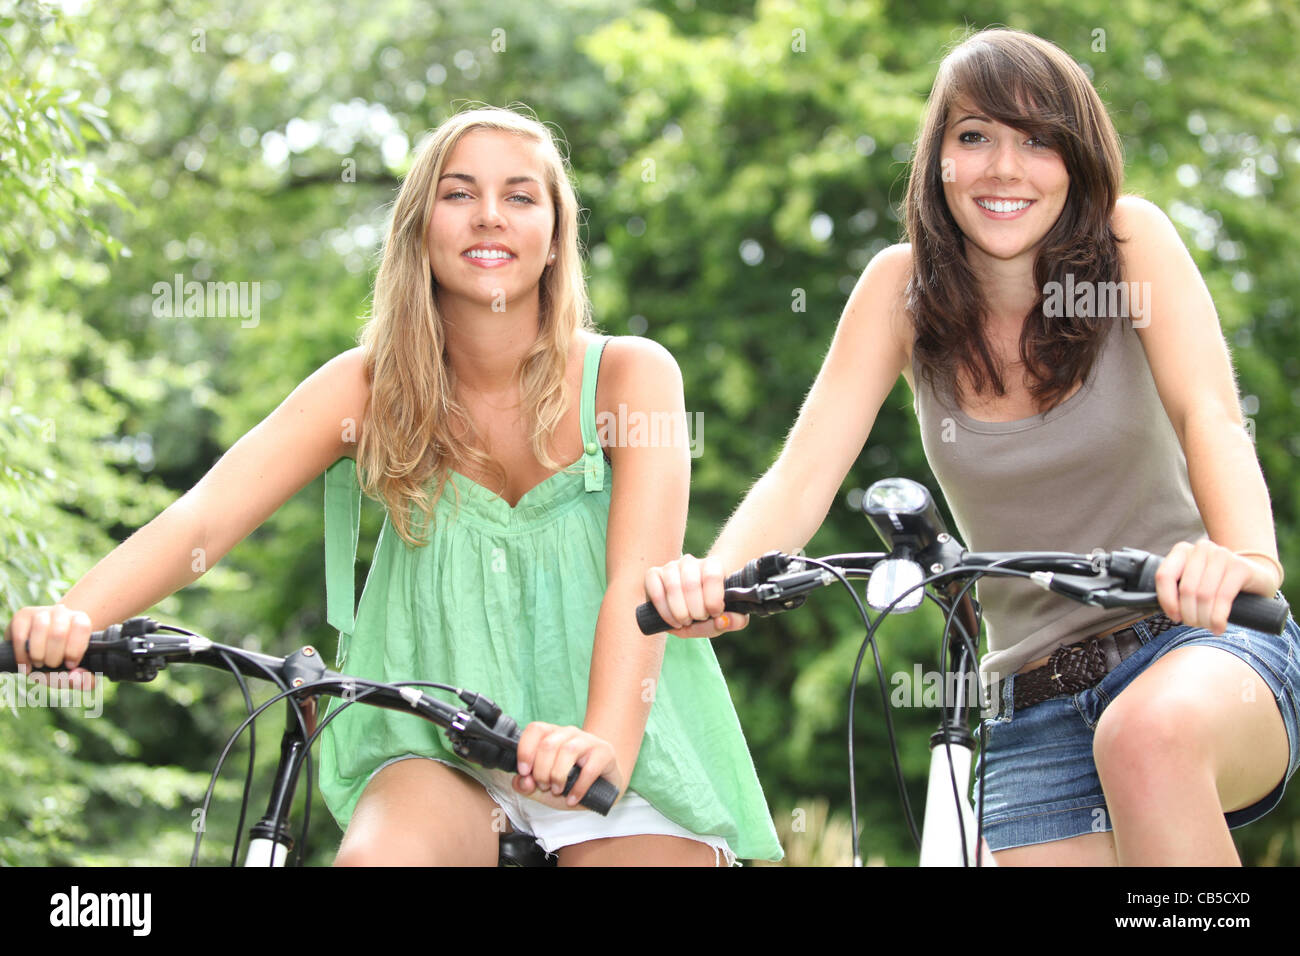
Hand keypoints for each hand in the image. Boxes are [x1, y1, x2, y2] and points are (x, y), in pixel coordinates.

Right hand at [4, 604, 95, 689]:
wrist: (40, 646)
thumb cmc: (62, 659)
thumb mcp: (77, 672)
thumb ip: (84, 679)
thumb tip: (74, 676)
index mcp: (80, 620)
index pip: (82, 627)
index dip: (75, 649)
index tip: (70, 664)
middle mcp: (62, 612)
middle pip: (59, 632)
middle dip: (54, 657)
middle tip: (52, 665)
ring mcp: (40, 613)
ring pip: (40, 629)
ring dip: (38, 654)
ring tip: (39, 663)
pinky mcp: (21, 617)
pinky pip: (20, 636)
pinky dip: (23, 656)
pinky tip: (26, 666)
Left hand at [513, 722, 624, 810]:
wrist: (605, 784)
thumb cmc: (572, 782)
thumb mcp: (544, 788)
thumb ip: (527, 786)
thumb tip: (522, 781)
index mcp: (553, 735)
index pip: (535, 729)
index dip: (525, 750)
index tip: (525, 772)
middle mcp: (570, 734)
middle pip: (548, 744)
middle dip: (541, 771)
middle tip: (545, 786)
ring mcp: (589, 741)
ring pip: (568, 751)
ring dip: (558, 775)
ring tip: (558, 790)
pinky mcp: (605, 753)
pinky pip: (589, 768)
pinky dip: (578, 787)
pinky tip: (573, 798)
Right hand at [643, 553, 750, 637]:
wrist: (691, 605)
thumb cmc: (711, 608)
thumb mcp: (727, 617)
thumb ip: (735, 620)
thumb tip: (721, 620)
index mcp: (713, 564)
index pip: (712, 576)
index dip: (713, 600)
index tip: (714, 614)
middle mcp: (690, 561)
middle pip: (691, 583)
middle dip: (696, 610)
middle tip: (699, 619)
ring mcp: (670, 567)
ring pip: (673, 587)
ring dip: (680, 612)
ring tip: (686, 621)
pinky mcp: (653, 576)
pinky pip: (656, 592)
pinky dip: (665, 611)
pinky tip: (673, 621)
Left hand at [1154, 538, 1280, 634]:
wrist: (1256, 579)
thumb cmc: (1218, 584)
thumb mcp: (1194, 582)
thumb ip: (1176, 589)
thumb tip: (1159, 610)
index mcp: (1182, 551)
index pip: (1164, 576)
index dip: (1167, 601)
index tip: (1175, 617)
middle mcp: (1201, 548)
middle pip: (1186, 589)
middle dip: (1189, 614)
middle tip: (1196, 624)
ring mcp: (1222, 555)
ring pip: (1204, 595)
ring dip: (1204, 618)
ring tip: (1208, 626)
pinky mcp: (1240, 567)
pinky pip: (1223, 597)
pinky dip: (1218, 618)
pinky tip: (1219, 627)